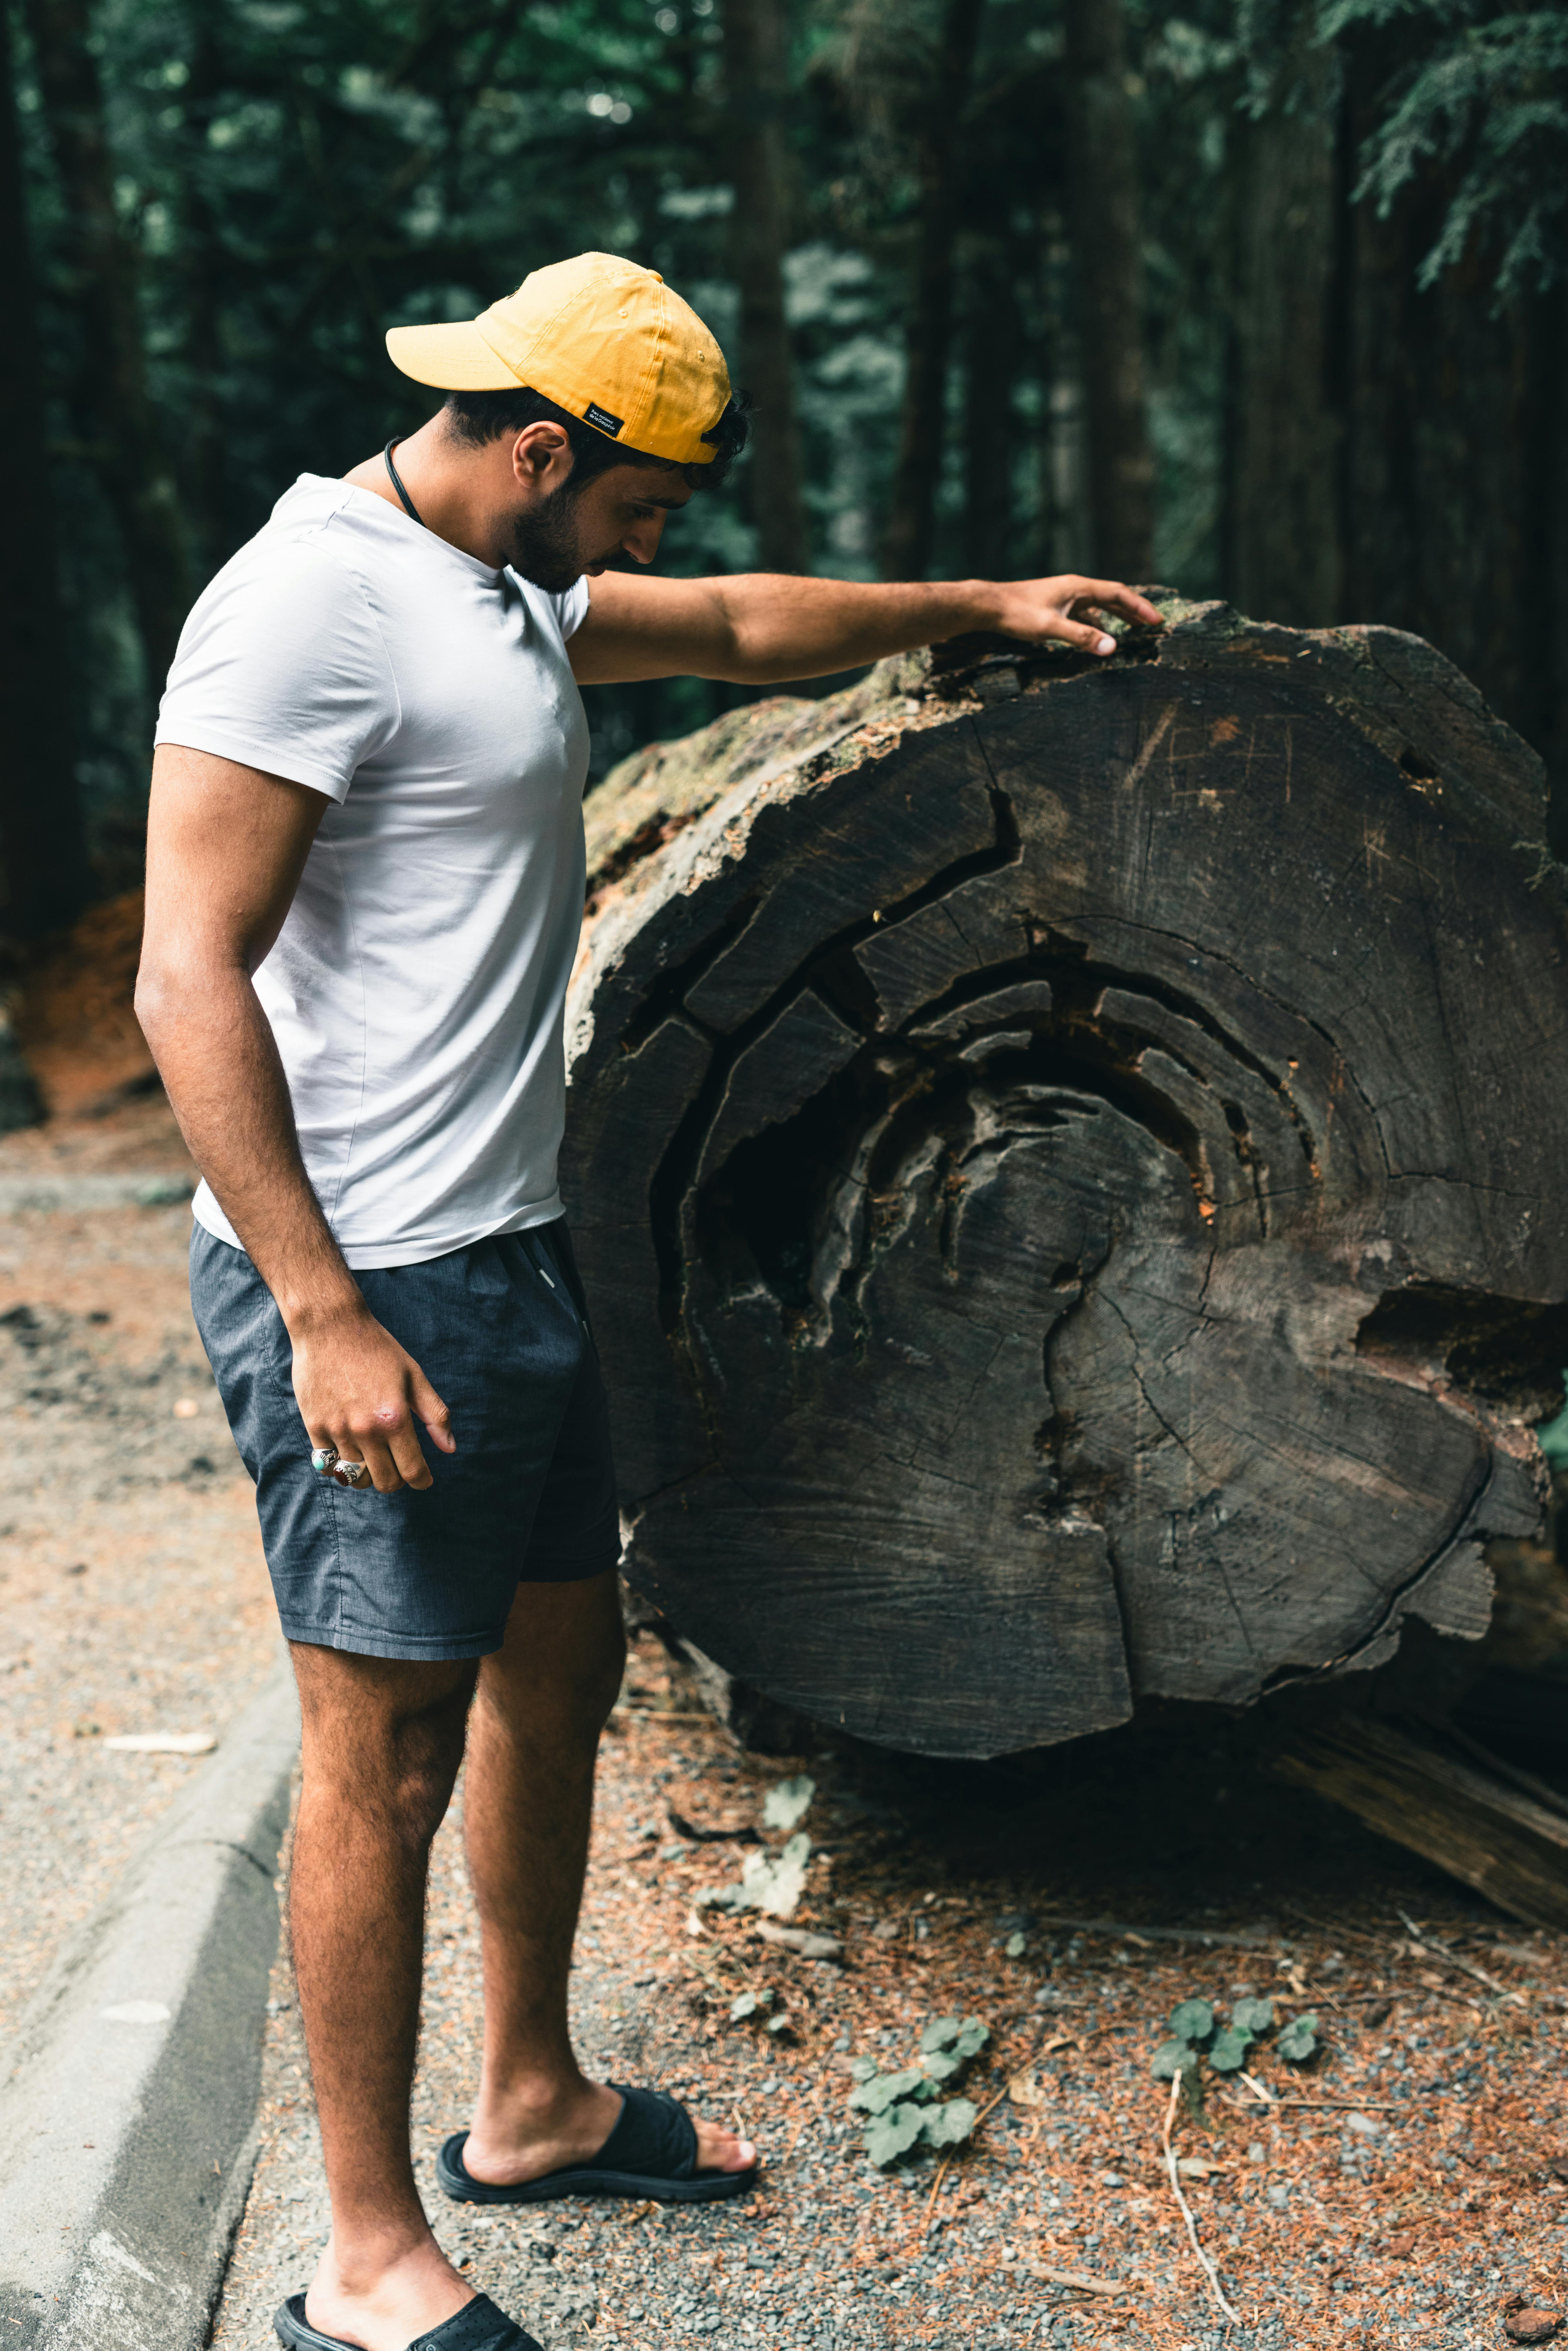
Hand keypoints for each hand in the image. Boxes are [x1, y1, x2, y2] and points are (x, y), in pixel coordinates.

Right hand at [290, 1301, 455, 1494]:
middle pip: (385, 1482)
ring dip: (368, 1474)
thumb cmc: (377, 1349)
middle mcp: (365, 1430)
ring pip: (356, 1478)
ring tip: (374, 1458)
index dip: (421, 1480)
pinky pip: (329, 1467)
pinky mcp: (314, 1427)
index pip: (412, 1471)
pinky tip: (350, 1452)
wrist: (329, 1327)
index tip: (423, 1479)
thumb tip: (449, 1449)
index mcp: (394, 1418)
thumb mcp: (414, 1376)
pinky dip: (341, 1467)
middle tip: (399, 1465)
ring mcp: (337, 1430)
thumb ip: (435, 1414)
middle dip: (397, 1480)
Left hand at [985, 575, 1163, 656]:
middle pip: (1112, 598)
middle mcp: (1074, 589)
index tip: (1156, 621)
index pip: (1118, 594)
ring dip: (1116, 619)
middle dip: (1133, 612)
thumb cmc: (1017, 613)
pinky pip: (1083, 615)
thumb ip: (1082, 637)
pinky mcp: (1055, 607)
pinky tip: (1098, 638)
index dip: (1139, 607)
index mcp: (1078, 587)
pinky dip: (1095, 625)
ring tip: (1132, 632)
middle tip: (1152, 626)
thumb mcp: (1051, 627)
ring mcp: (1065, 598)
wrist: (989, 606)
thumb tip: (1112, 647)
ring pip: (1098, 607)